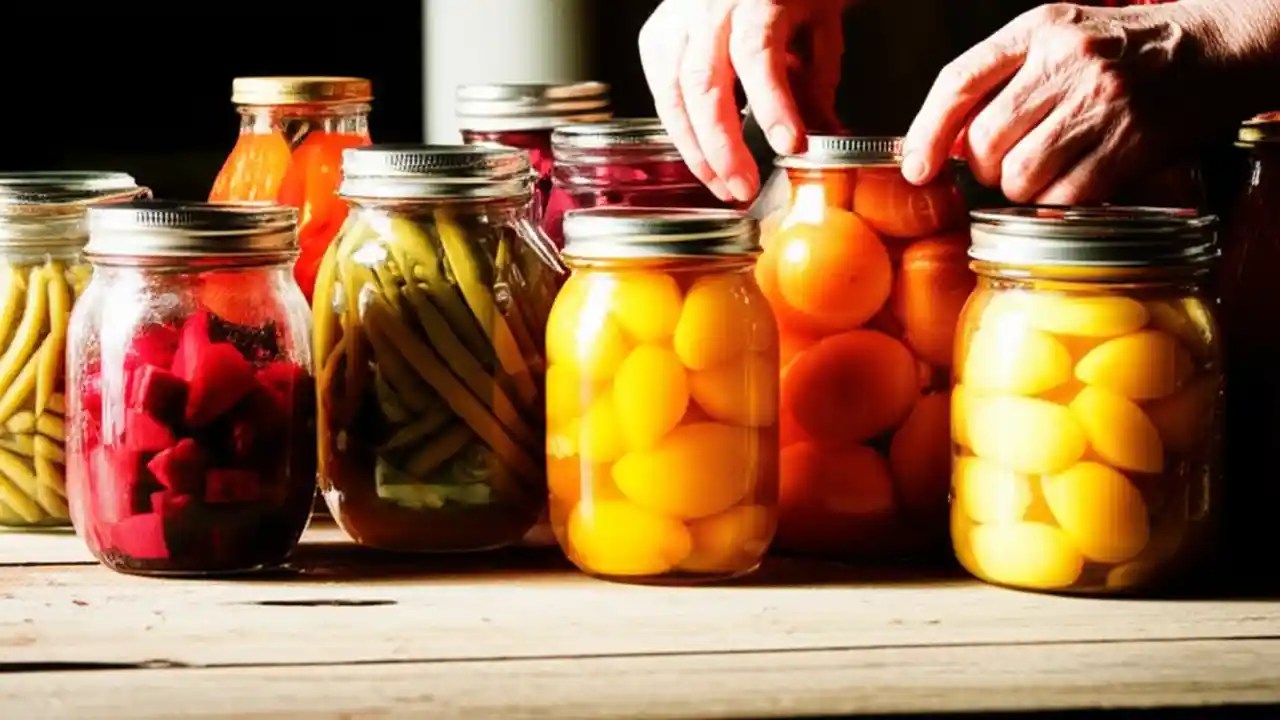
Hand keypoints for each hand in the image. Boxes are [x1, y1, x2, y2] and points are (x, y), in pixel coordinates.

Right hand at [638, 0, 849, 202]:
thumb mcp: (820, 19)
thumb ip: (818, 77)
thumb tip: (828, 138)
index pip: (759, 55)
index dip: (773, 105)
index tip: (791, 145)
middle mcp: (709, 8)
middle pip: (702, 84)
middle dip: (722, 147)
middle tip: (744, 189)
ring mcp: (677, 21)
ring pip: (672, 94)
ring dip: (695, 150)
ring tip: (722, 185)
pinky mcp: (658, 34)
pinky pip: (661, 90)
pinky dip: (679, 129)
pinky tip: (699, 154)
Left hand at [902, 2, 1217, 203]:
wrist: (1216, 47)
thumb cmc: (1126, 48)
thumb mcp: (1059, 38)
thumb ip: (1004, 78)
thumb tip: (951, 142)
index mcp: (1038, 30)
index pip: (959, 81)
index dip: (928, 132)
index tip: (918, 169)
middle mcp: (1066, 62)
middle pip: (985, 141)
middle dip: (986, 168)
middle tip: (1008, 165)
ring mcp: (1100, 102)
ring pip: (1020, 175)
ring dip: (1022, 188)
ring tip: (1047, 170)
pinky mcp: (1131, 142)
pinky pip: (1066, 196)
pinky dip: (1060, 201)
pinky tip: (1076, 182)